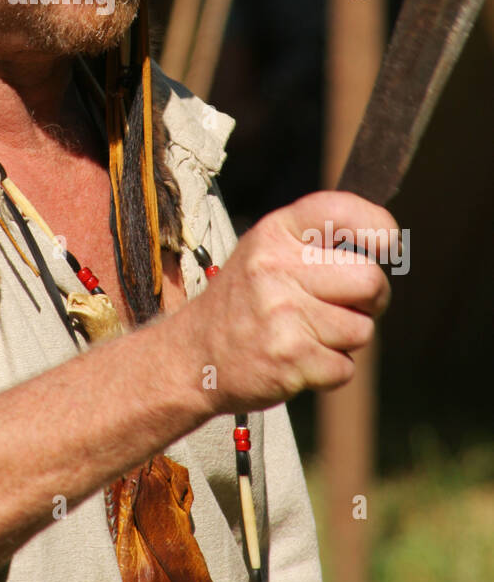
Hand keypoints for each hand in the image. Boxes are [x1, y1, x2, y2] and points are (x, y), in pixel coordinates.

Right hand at [189, 191, 392, 414]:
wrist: (193, 356)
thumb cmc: (244, 302)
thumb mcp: (266, 253)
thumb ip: (316, 241)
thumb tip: (388, 242)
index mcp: (274, 233)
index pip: (341, 211)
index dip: (378, 228)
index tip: (385, 245)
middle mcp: (276, 267)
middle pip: (370, 279)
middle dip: (372, 299)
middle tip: (347, 306)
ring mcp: (282, 314)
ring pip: (363, 329)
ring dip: (346, 339)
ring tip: (309, 335)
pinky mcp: (290, 358)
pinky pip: (346, 367)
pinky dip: (330, 370)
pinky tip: (299, 359)